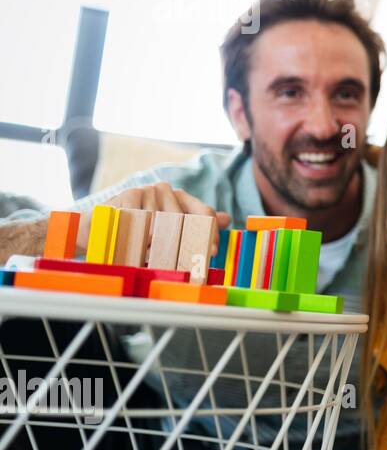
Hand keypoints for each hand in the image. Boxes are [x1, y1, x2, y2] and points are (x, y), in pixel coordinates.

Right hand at [74, 183, 230, 256]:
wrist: (97, 228)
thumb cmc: (138, 231)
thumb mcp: (168, 231)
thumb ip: (196, 224)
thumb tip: (225, 219)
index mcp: (179, 196)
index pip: (204, 213)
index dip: (210, 234)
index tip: (213, 253)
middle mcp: (165, 189)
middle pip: (186, 220)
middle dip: (183, 244)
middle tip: (179, 260)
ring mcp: (147, 189)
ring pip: (165, 224)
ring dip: (159, 244)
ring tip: (150, 253)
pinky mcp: (130, 194)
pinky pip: (145, 222)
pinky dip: (143, 237)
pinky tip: (138, 244)